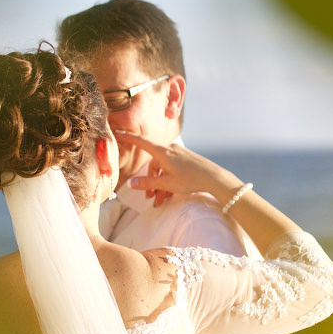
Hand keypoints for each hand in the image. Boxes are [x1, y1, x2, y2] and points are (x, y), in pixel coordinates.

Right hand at [114, 131, 240, 203]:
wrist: (214, 178)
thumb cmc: (190, 179)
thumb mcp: (166, 184)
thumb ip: (147, 183)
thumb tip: (131, 183)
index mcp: (162, 152)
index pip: (141, 143)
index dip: (128, 138)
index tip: (118, 133)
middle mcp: (169, 150)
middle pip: (153, 165)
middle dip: (150, 182)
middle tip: (150, 198)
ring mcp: (178, 154)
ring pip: (163, 169)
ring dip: (160, 185)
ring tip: (161, 201)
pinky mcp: (185, 159)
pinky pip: (171, 169)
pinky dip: (168, 181)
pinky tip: (170, 194)